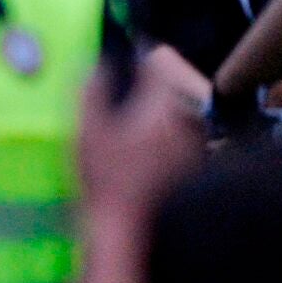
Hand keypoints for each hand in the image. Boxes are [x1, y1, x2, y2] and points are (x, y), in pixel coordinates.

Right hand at [78, 45, 208, 225]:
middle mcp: (186, 121)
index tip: (126, 53)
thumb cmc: (105, 177)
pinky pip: (182, 137)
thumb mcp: (86, 130)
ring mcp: (194, 146)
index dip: (139, 54)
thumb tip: (95, 64)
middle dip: (150, 84)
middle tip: (126, 88)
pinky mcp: (193, 167)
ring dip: (159, 110)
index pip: (157, 63)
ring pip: (178, 113)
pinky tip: (147, 149)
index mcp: (162, 106)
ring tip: (134, 118)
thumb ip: (91, 91)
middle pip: (171, 87)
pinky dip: (167, 134)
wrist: (131, 229)